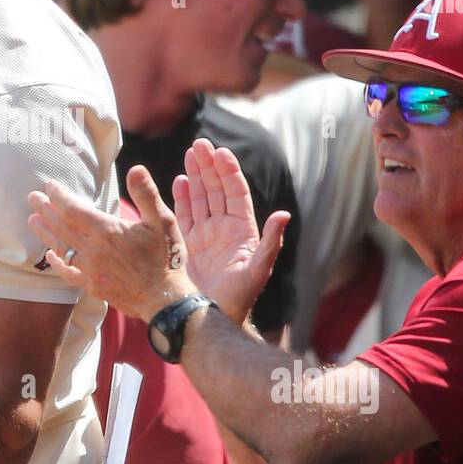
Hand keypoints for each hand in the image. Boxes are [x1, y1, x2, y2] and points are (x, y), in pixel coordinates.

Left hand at [28, 165, 197, 322]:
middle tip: (32, 197)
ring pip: (61, 247)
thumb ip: (146, 194)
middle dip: (46, 209)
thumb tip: (136, 169)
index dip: (59, 196)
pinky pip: (68, 273)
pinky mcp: (92, 286)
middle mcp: (94, 250)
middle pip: (62, 226)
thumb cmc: (166, 258)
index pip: (73, 209)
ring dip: (45, 232)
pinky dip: (57, 263)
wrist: (165, 299)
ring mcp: (90, 270)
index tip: (50, 185)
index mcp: (107, 231)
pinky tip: (49, 256)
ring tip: (33, 219)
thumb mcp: (163, 221)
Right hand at [173, 139, 289, 327]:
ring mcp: (205, 235)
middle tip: (200, 144)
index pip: (236, 193)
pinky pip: (184, 215)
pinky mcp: (187, 244)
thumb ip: (271, 243)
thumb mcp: (257, 271)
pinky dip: (181, 197)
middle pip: (217, 190)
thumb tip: (284, 214)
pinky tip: (178, 181)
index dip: (229, 172)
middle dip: (209, 166)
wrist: (211, 319)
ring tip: (190, 154)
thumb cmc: (238, 299)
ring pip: (201, 198)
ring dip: (196, 176)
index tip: (221, 152)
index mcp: (242, 231)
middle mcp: (224, 229)